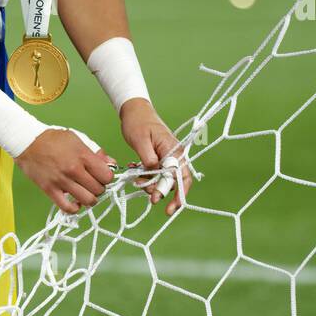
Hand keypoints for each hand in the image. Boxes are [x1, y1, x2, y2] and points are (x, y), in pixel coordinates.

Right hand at [16, 128, 115, 214]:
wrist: (27, 142)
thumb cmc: (52, 139)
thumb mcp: (77, 139)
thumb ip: (95, 152)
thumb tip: (111, 163)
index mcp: (83, 156)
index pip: (107, 176)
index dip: (107, 177)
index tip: (102, 176)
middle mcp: (74, 170)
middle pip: (99, 189)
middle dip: (99, 188)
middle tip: (93, 184)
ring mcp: (62, 181)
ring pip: (88, 200)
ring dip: (90, 199)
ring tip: (86, 193)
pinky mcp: (50, 190)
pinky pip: (67, 207)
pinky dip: (75, 208)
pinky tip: (75, 202)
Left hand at [120, 98, 191, 216]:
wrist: (135, 112)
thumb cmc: (138, 122)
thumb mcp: (140, 139)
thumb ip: (148, 156)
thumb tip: (154, 171)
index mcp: (174, 150)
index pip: (180, 175)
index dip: (174, 191)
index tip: (160, 201)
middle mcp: (175, 155)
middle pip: (178, 181)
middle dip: (168, 195)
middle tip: (153, 203)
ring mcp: (168, 158)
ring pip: (166, 180)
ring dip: (153, 186)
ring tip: (137, 182)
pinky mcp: (160, 160)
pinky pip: (157, 175)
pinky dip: (148, 179)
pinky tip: (137, 175)